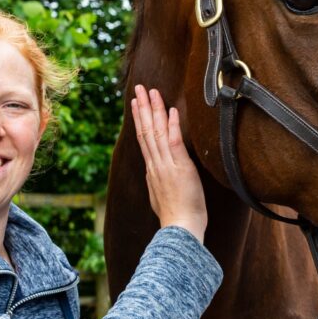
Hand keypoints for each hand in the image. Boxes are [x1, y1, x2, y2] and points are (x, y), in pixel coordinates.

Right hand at [132, 85, 207, 240]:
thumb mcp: (161, 197)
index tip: (137, 103)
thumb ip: (158, 182)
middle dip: (143, 107)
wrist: (180, 230)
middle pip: (146, 131)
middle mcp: (156, 165)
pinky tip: (171, 111)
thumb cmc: (176, 218)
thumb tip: (155, 176)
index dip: (140, 120)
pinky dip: (173, 126)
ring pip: (157, 132)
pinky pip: (175, 142)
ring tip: (152, 92)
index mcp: (152, 171)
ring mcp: (166, 166)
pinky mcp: (180, 168)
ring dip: (155, 110)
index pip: (144, 139)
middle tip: (139, 88)